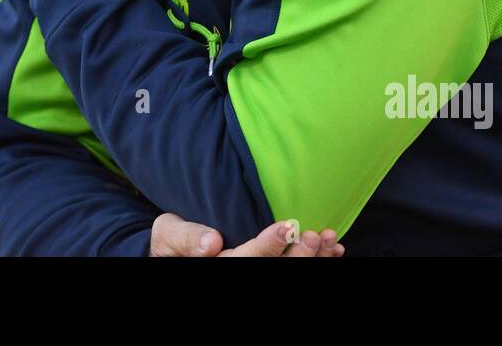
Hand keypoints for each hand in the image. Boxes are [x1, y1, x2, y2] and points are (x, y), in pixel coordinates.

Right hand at [149, 212, 344, 256]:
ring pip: (288, 275)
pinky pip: (292, 273)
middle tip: (315, 235)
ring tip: (330, 241)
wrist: (173, 253)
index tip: (287, 227)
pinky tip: (333, 251)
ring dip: (313, 260)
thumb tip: (211, 242)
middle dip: (299, 257)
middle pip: (273, 272)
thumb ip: (186, 237)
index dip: (268, 246)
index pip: (246, 261)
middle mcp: (238, 274)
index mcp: (216, 266)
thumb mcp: (168, 233)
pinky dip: (318, 262)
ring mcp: (252, 274)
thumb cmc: (172, 241)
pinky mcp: (265, 270)